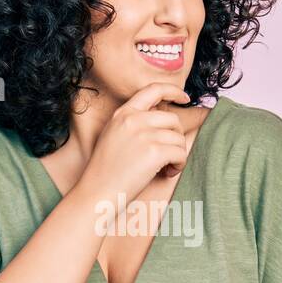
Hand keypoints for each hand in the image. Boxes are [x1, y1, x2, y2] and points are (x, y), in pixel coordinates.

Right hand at [75, 83, 191, 205]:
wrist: (96, 193)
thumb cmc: (105, 171)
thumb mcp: (113, 135)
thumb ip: (133, 123)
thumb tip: (163, 122)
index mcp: (123, 113)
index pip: (153, 89)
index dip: (173, 91)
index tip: (185, 98)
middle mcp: (133, 119)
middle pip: (172, 119)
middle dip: (176, 137)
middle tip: (169, 155)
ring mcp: (143, 135)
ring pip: (178, 138)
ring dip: (178, 154)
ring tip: (166, 167)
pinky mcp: (154, 152)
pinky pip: (180, 153)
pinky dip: (179, 164)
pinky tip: (168, 173)